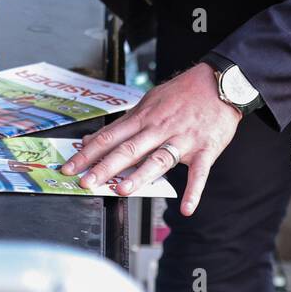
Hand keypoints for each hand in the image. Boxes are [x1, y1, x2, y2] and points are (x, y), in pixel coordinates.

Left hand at [61, 63, 241, 215]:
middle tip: (85, 182)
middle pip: (128, 149)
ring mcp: (183, 139)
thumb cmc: (181, 93)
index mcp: (143, 117)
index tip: (70, 167)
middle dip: (104, 167)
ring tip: (121, 190)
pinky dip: (193, 191)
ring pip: (158, 160)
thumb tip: (92, 140)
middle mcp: (159, 128)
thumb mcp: (148, 101)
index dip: (88, 153)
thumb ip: (123, 124)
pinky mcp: (205, 149)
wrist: (220, 82)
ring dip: (139, 176)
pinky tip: (186, 208)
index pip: (110, 137)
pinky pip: (199, 173)